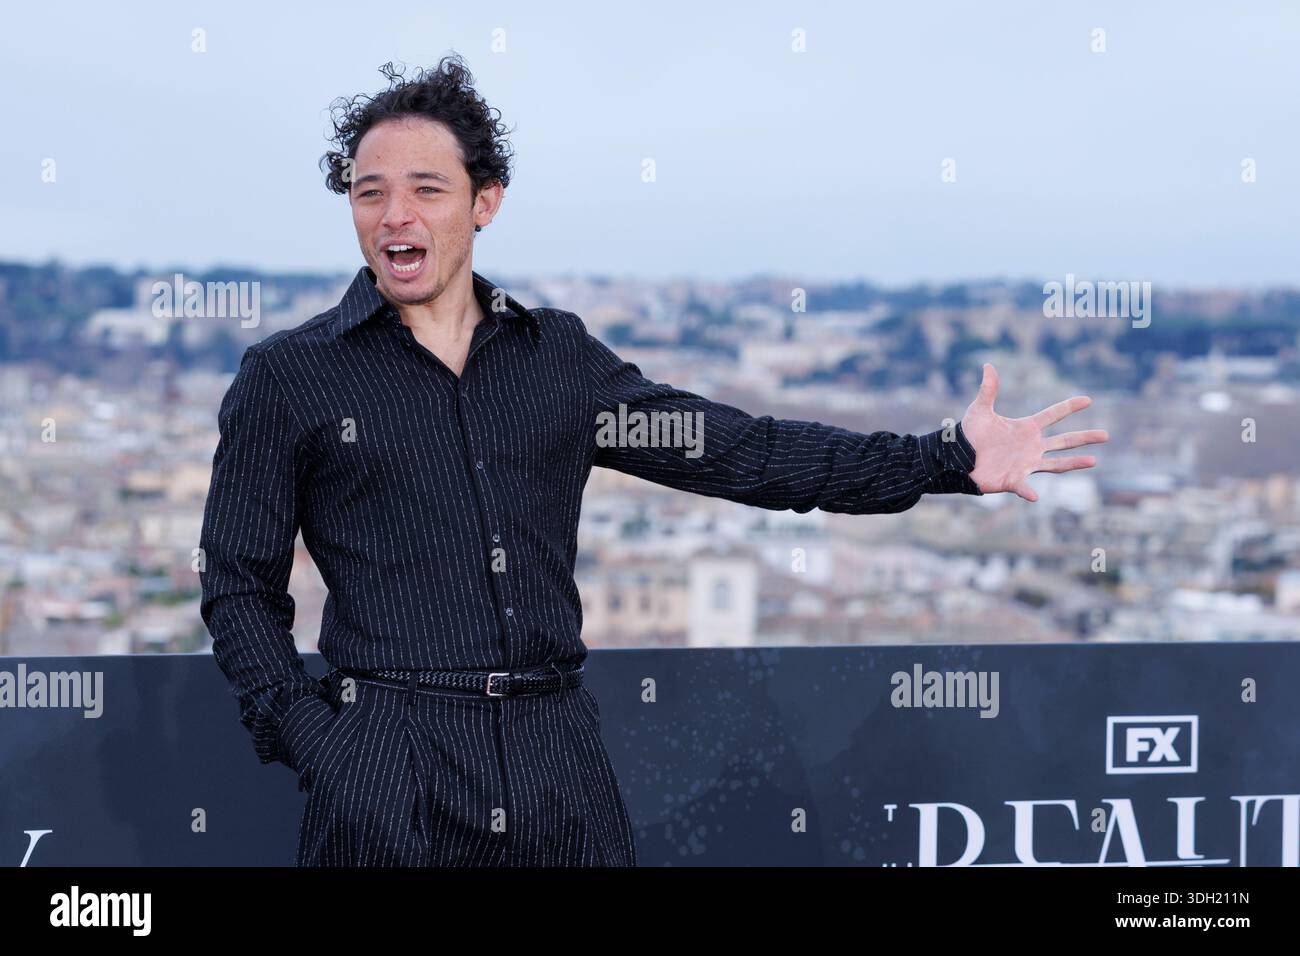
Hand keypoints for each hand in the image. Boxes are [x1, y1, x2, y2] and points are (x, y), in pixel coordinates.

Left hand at [959, 363, 1108, 501]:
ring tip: (1093, 460)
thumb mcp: (980, 410)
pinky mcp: (1013, 479)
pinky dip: (1029, 492)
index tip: (1088, 400)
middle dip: (1084, 437)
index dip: (1069, 407)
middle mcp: (1031, 446)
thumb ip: (988, 390)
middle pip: (1063, 441)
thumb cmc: (970, 433)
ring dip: (1073, 463)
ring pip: (1055, 464)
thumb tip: (988, 365)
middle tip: (1106, 435)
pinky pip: (1023, 487)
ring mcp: (1025, 464)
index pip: (1053, 415)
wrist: (958, 457)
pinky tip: (1035, 497)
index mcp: (1026, 428)